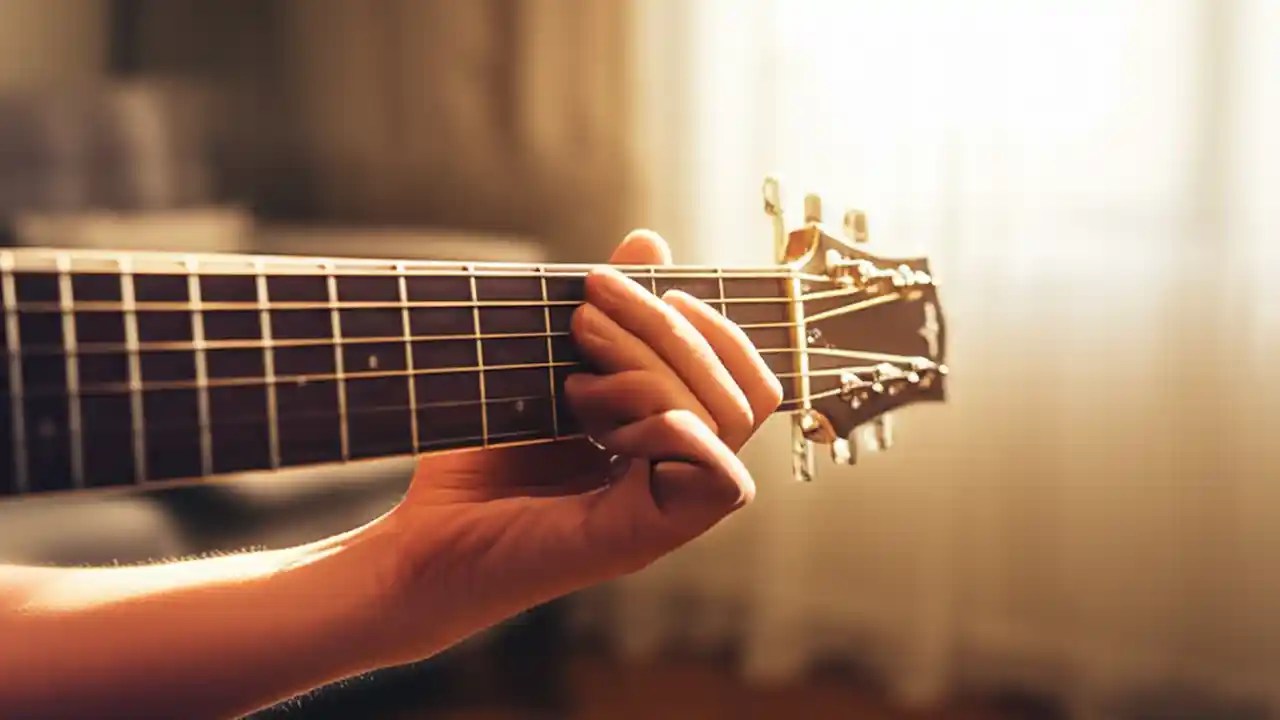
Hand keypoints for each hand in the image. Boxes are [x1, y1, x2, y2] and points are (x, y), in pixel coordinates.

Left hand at [358, 230, 782, 664]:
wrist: (416, 545)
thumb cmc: (477, 465)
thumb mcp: (548, 371)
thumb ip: (607, 317)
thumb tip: (649, 241)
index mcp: (670, 445)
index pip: (751, 386)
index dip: (715, 328)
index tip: (648, 287)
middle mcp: (678, 481)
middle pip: (740, 396)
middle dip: (668, 332)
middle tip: (586, 314)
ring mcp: (663, 516)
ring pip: (721, 425)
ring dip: (648, 372)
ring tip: (571, 365)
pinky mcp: (634, 542)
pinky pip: (712, 483)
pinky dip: (668, 426)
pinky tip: (596, 412)